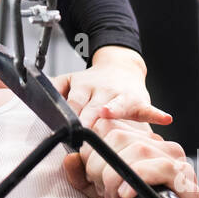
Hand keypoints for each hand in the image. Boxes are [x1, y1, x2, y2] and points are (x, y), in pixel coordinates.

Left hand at [52, 46, 171, 131]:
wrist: (121, 66)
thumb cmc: (92, 81)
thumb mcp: (70, 80)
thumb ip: (53, 88)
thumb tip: (34, 92)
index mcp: (83, 87)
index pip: (74, 103)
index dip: (71, 115)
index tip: (66, 128)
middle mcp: (102, 90)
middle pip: (94, 107)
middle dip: (89, 119)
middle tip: (84, 132)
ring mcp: (121, 95)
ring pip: (118, 106)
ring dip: (115, 110)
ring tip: (109, 114)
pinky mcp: (139, 101)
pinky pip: (148, 109)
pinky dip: (156, 113)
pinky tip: (164, 118)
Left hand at [60, 118, 198, 197]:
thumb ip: (86, 180)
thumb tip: (69, 157)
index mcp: (143, 146)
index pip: (109, 125)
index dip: (90, 148)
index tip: (89, 175)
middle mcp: (162, 148)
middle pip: (118, 135)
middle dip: (99, 165)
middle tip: (102, 192)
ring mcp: (177, 163)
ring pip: (137, 149)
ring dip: (114, 176)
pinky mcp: (187, 182)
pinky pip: (160, 167)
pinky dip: (137, 179)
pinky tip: (127, 196)